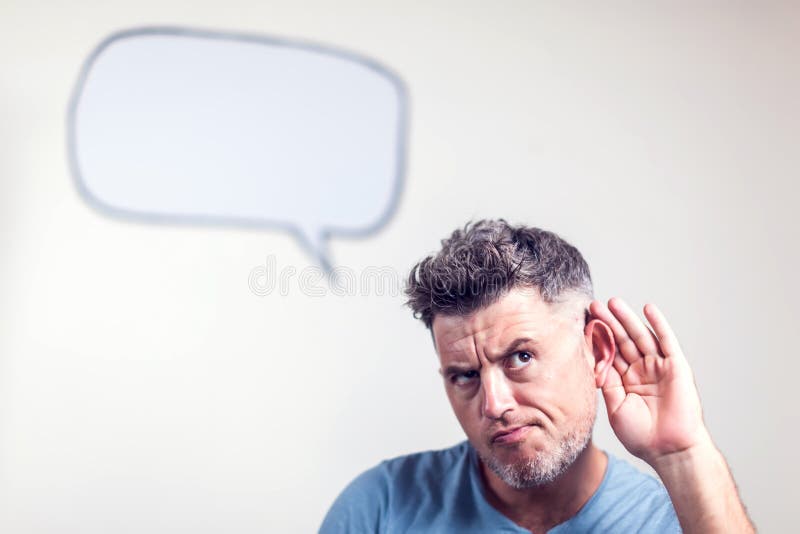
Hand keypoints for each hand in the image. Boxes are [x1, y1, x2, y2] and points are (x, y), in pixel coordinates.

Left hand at [590, 298, 709, 464]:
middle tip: (593, 305)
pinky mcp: (676, 366)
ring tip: (613, 302)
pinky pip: (667, 341)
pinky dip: (659, 324)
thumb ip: (607, 382)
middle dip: (608, 322)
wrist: (668, 450)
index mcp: (626, 380)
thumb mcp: (615, 406)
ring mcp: (659, 367)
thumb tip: (593, 361)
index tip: (582, 322)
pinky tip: (648, 309)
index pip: (609, 352)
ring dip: (627, 318)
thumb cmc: (642, 435)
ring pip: (641, 336)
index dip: (598, 338)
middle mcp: (642, 370)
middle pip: (622, 340)